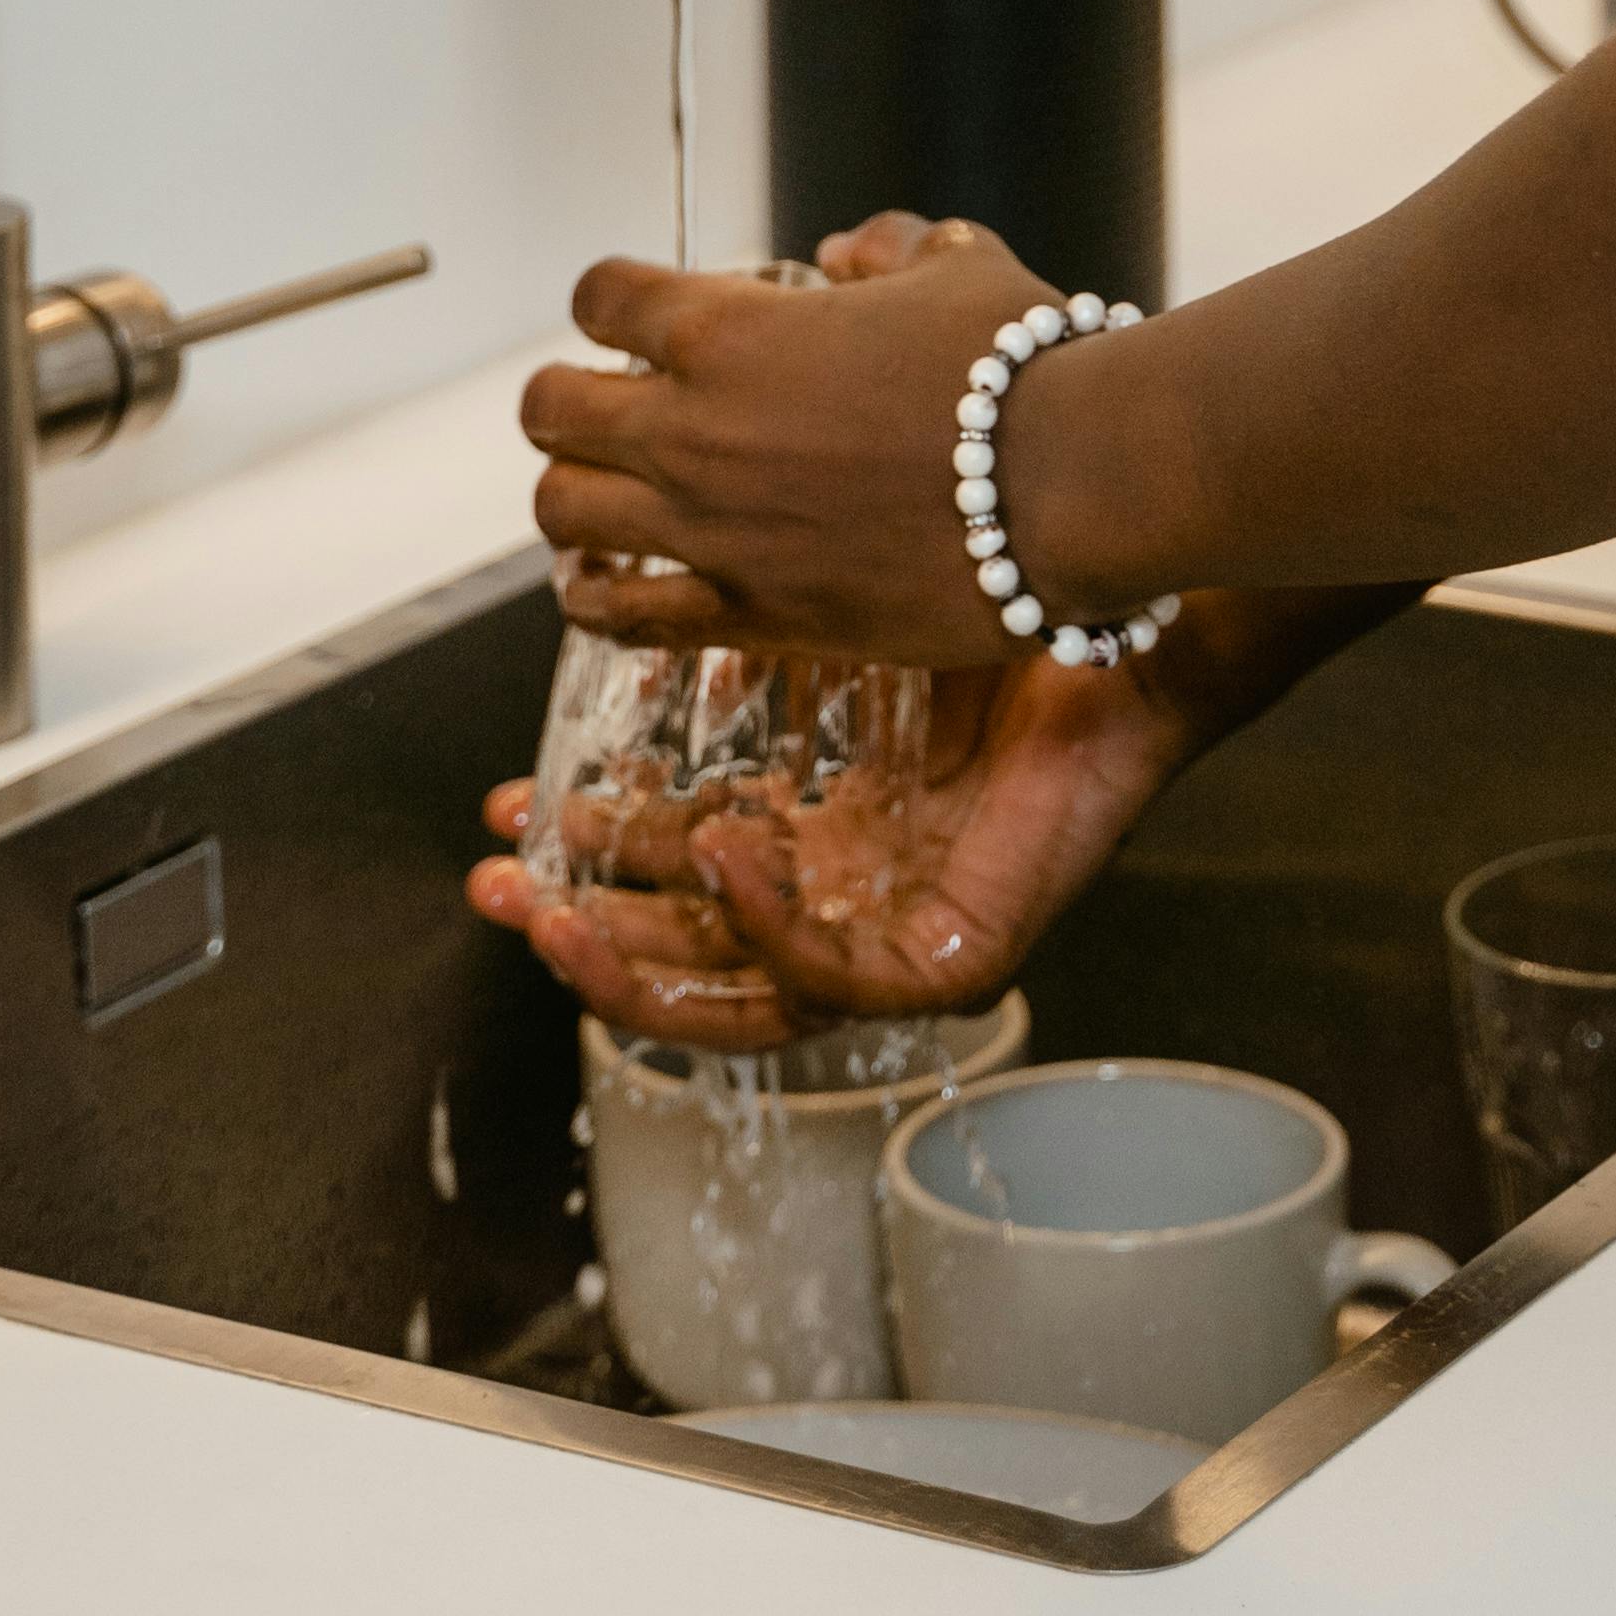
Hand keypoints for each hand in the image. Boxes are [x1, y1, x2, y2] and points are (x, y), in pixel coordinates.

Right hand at [463, 619, 1220, 1053]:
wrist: (1121, 621)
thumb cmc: (1000, 625)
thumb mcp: (838, 637)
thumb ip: (747, 649)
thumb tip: (642, 613)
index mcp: (818, 841)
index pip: (677, 887)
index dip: (589, 863)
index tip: (508, 814)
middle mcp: (852, 902)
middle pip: (691, 959)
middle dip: (580, 930)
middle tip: (494, 885)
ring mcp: (904, 940)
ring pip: (749, 1003)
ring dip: (642, 963)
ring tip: (559, 906)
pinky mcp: (961, 960)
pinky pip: (844, 979)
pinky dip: (771, 928)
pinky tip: (721, 848)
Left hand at [519, 210, 1127, 665]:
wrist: (1072, 484)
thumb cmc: (1021, 366)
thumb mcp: (955, 266)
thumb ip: (889, 250)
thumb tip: (849, 255)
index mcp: (728, 328)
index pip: (600, 295)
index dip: (611, 298)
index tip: (634, 314)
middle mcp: (694, 428)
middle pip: (550, 409)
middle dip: (568, 401)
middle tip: (604, 408)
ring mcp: (711, 530)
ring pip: (561, 514)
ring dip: (572, 500)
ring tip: (597, 501)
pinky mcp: (750, 615)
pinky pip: (622, 619)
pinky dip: (598, 599)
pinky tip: (603, 590)